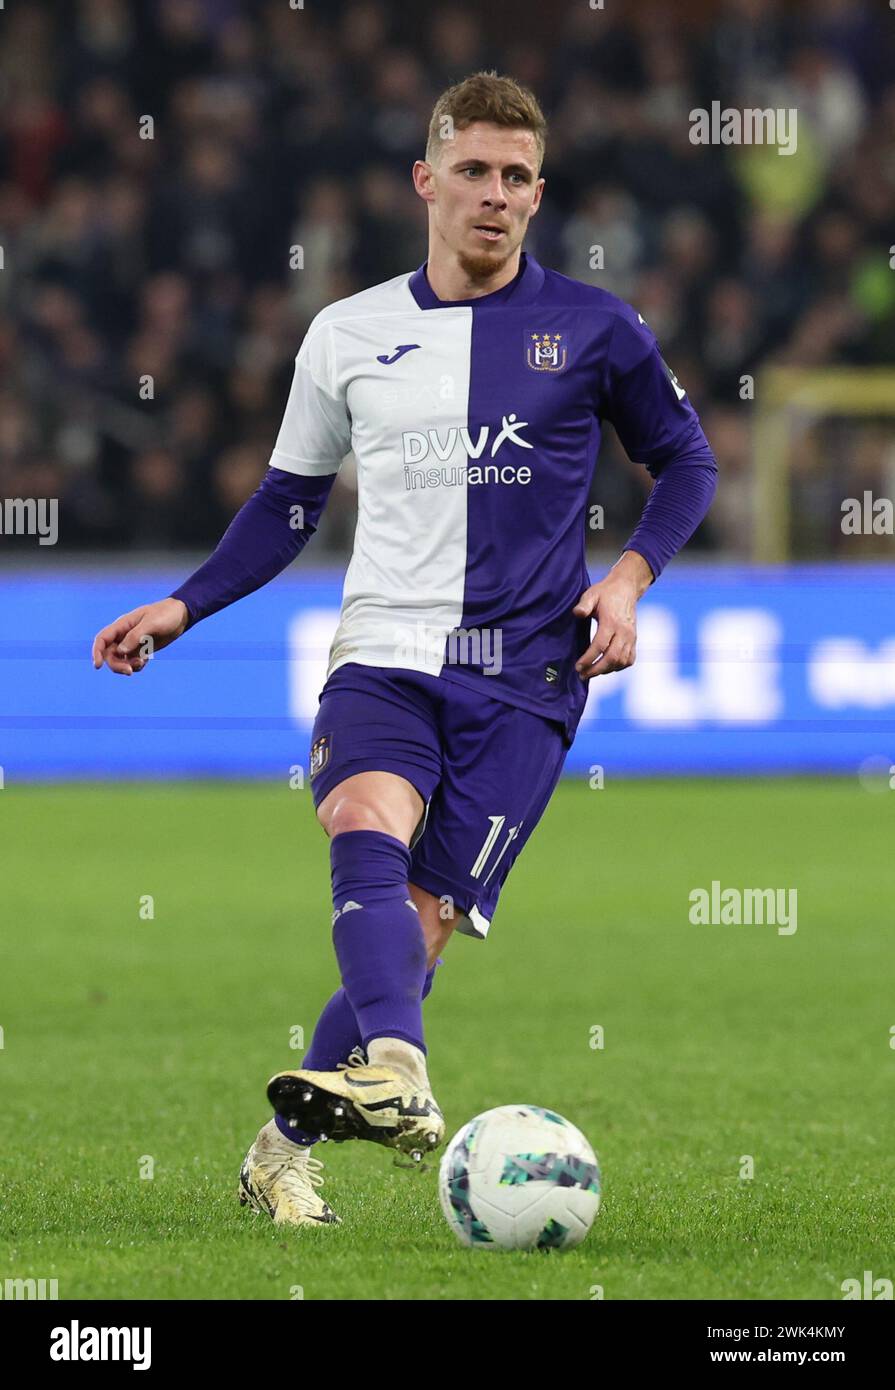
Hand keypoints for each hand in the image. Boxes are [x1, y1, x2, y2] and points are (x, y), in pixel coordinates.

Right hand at [92, 598, 188, 674]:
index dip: (97, 652)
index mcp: (122, 625)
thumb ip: (135, 636)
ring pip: (120, 660)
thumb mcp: (151, 624)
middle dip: (116, 665)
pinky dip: (136, 666)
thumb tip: (120, 651)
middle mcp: (124, 635)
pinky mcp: (142, 650)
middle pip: (110, 654)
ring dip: (127, 666)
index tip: (98, 666)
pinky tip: (145, 661)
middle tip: (130, 671)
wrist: (181, 616)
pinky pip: (132, 662)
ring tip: (141, 663)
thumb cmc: (165, 615)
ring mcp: (132, 643)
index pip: (102, 639)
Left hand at [572, 550, 652, 680]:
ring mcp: (631, 637)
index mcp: (611, 621)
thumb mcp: (591, 594)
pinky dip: (619, 667)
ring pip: (621, 661)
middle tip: (582, 675)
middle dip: (596, 670)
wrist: (626, 588)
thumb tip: (577, 614)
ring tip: (591, 673)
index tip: (578, 666)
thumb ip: (584, 605)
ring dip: (606, 670)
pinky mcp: (634, 640)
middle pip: (612, 658)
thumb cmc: (606, 593)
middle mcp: (624, 631)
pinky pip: (629, 659)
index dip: (589, 658)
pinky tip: (607, 668)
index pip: (600, 646)